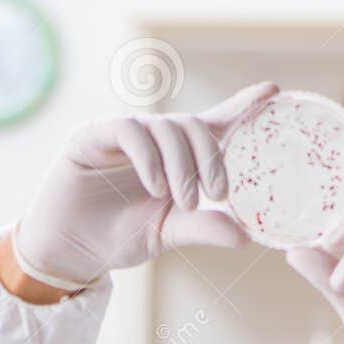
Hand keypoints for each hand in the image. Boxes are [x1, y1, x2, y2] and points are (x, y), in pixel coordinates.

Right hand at [11, 82, 278, 290]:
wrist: (69, 251)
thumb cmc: (118, 238)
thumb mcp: (167, 234)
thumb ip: (203, 228)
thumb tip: (245, 236)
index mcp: (176, 159)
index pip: (213, 125)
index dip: (242, 107)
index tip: (274, 92)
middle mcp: (153, 140)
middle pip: (194, 125)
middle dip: (211, 157)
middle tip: (217, 193)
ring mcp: (124, 134)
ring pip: (166, 127)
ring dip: (182, 165)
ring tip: (182, 201)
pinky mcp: (94, 136)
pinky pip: (131, 131)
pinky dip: (150, 159)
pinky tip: (156, 188)